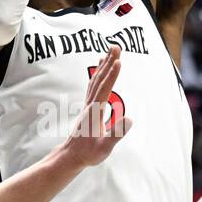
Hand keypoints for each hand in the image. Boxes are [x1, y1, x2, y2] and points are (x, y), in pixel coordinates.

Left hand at [61, 45, 131, 167]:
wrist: (72, 155)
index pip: (105, 90)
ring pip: (96, 80)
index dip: (112, 76)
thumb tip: (130, 118)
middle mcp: (91, 104)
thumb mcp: (105, 147)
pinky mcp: (89, 106)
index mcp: (96, 112)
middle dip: (109, 63)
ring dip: (104, 65)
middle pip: (100, 79)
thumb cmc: (89, 153)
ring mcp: (89, 104)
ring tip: (110, 51)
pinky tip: (100, 68)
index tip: (119, 61)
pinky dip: (98, 74)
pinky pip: (93, 85)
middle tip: (117, 47)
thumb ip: (116, 133)